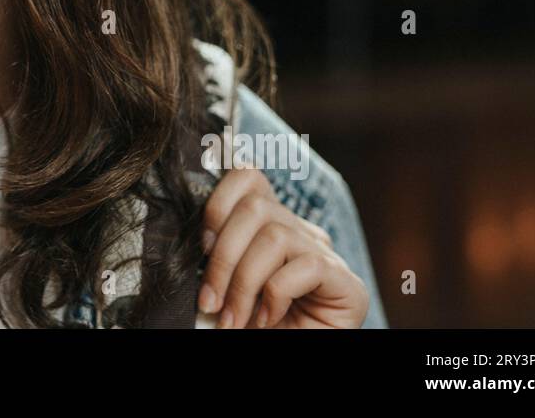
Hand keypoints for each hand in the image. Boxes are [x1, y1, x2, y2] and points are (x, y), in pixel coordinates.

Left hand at [198, 166, 367, 327]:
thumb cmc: (253, 325)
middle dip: (223, 257)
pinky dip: (277, 296)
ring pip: (275, 235)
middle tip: (210, 301)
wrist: (293, 356)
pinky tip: (268, 319)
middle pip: (255, 207)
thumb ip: (215, 254)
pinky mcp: (347, 284)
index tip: (202, 246)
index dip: (219, 202)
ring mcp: (326, 256)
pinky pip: (306, 266)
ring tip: (234, 319)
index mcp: (271, 225)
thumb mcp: (224, 284)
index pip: (249, 177)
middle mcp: (301, 233)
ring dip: (244, 284)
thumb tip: (186, 234)